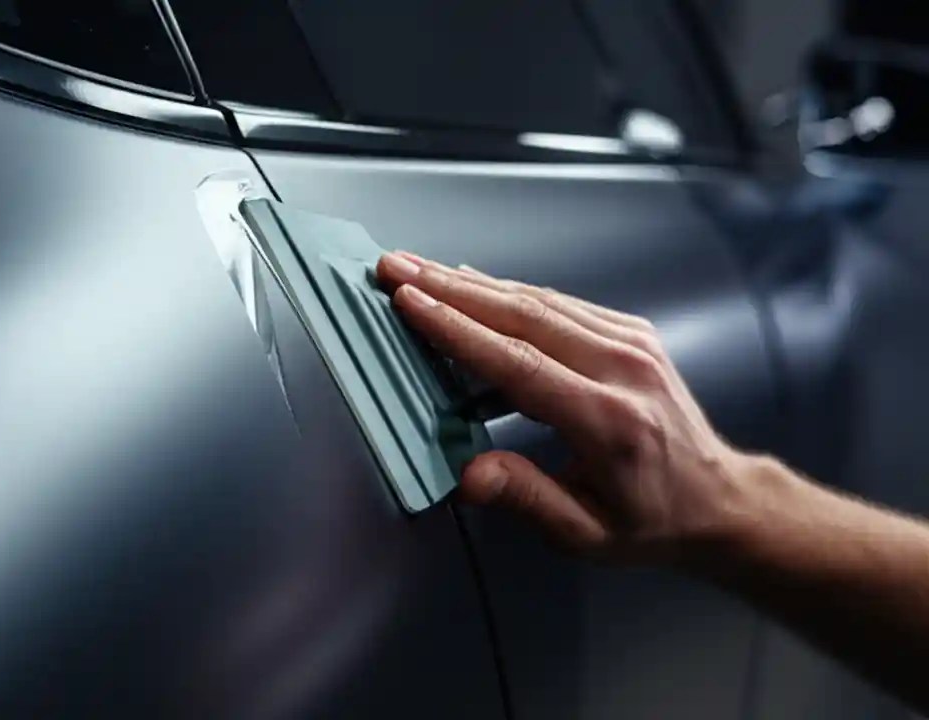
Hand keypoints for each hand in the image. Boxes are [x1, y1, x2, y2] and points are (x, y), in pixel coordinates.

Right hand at [377, 252, 759, 564]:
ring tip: (418, 268)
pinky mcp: (630, 332)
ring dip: (471, 282)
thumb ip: (526, 499)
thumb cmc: (649, 521)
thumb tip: (468, 475)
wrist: (718, 498)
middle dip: (450, 287)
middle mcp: (623, 368)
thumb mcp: (586, 533)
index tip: (409, 301)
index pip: (518, 361)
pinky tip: (469, 284)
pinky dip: (507, 293)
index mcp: (608, 419)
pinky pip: (558, 303)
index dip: (457, 329)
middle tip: (395, 266)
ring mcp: (632, 343)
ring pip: (538, 299)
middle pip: (523, 314)